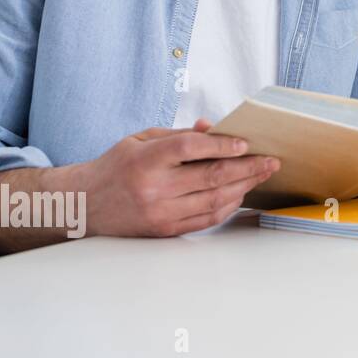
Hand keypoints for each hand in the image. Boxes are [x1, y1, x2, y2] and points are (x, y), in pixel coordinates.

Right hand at [76, 119, 279, 237]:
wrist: (86, 204)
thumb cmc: (117, 166)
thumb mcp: (141, 140)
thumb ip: (179, 135)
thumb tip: (214, 127)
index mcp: (145, 161)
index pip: (190, 149)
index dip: (222, 145)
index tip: (245, 143)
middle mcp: (153, 189)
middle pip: (211, 177)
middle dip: (248, 168)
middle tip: (271, 161)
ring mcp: (160, 213)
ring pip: (214, 200)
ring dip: (244, 186)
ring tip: (262, 175)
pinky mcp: (165, 230)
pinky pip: (207, 219)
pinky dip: (229, 206)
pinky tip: (241, 193)